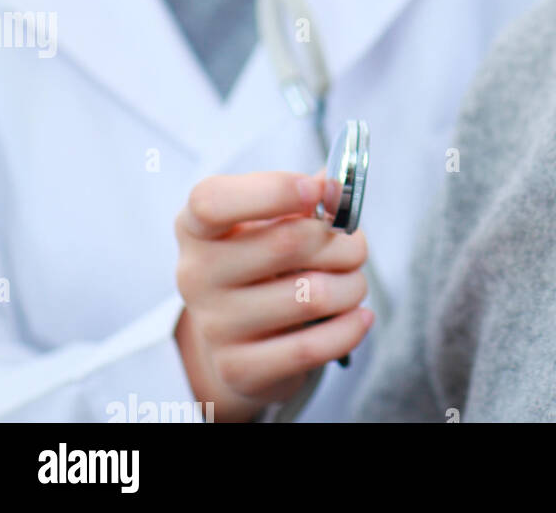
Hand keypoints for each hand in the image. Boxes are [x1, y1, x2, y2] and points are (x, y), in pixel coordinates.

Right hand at [175, 171, 373, 421]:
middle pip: (287, 242)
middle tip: (356, 246)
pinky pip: (310, 348)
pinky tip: (359, 318)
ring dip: (352, 286)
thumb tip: (336, 188)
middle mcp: (196, 274)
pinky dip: (349, 329)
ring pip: (310, 296)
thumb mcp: (272, 218)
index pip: (214, 201)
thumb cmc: (263, 259)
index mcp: (197, 226)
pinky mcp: (238, 368)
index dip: (274, 190)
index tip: (316, 190)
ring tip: (353, 283)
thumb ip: (306, 194)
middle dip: (341, 241)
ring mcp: (215, 325)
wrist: (241, 335)